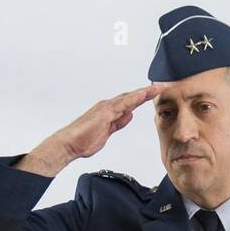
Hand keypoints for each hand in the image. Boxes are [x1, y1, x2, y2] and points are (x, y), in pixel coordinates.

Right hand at [15, 85, 166, 176]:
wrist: (69, 144)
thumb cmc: (83, 141)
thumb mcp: (107, 133)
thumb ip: (118, 123)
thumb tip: (130, 115)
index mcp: (109, 112)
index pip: (129, 103)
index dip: (141, 98)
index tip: (154, 94)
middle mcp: (108, 106)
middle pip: (131, 97)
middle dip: (146, 92)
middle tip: (160, 86)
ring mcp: (106, 108)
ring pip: (129, 97)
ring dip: (143, 92)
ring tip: (157, 87)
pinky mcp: (105, 112)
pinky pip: (122, 103)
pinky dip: (134, 98)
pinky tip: (143, 95)